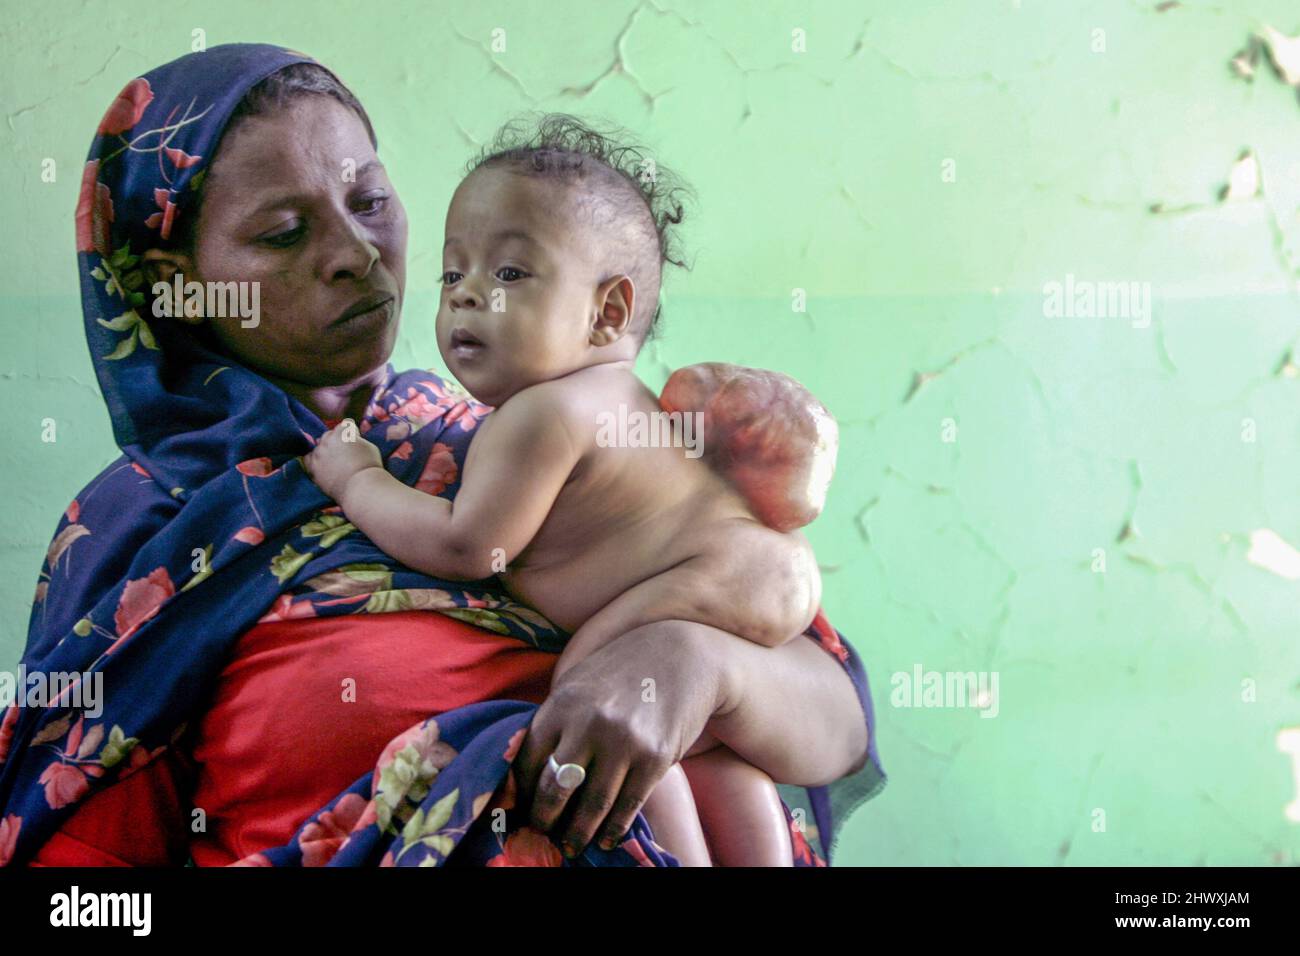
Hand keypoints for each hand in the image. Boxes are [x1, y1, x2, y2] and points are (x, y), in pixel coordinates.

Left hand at [302, 418, 383, 502]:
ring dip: (326, 450)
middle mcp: (328, 439)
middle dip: (338, 441)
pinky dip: (315, 459)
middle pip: (330, 435)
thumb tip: (353, 438)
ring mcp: (318, 453)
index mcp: (343, 431)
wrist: (361, 488)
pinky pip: (308, 458)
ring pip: (319, 446)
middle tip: (347, 455)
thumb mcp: (370, 446)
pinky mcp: (313, 467)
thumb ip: (357, 439)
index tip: (358, 443)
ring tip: (337, 463)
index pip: (346, 426)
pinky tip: (323, 465)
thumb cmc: (370, 467)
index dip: (353, 434)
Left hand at [513, 620, 725, 857]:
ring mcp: (624, 742)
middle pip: (554, 790)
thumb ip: (554, 721)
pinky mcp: (656, 757)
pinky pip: (627, 806)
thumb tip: (526, 772)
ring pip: (591, 806)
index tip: (520, 810)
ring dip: (577, 834)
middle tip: (541, 835)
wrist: (681, 655)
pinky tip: (605, 839)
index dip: (520, 794)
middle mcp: (589, 723)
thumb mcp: (579, 684)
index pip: (527, 762)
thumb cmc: (621, 672)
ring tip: (570, 846)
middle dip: (544, 820)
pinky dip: (612, 830)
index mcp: (562, 704)